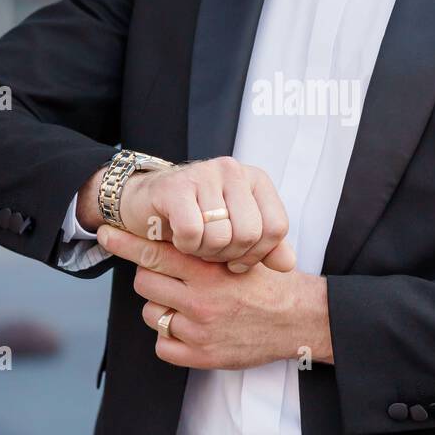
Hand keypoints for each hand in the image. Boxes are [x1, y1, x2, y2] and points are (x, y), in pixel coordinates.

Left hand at [95, 228, 332, 369]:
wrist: (298, 320)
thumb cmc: (267, 283)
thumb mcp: (240, 254)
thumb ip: (205, 247)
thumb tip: (167, 233)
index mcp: (210, 271)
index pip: (155, 253)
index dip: (125, 243)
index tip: (105, 234)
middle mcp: (201, 301)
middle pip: (145, 283)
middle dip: (151, 276)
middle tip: (168, 275)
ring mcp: (199, 332)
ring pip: (150, 313)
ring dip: (160, 307)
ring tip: (185, 303)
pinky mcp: (202, 357)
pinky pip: (162, 345)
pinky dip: (169, 337)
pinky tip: (189, 328)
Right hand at [118, 156, 295, 272]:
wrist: (146, 206)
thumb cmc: (196, 219)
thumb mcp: (236, 233)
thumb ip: (265, 247)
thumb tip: (287, 264)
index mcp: (256, 179)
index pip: (276, 227)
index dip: (258, 254)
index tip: (238, 260)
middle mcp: (234, 170)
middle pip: (250, 234)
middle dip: (229, 255)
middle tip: (211, 252)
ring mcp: (205, 174)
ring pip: (221, 236)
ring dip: (204, 252)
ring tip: (195, 243)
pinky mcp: (175, 187)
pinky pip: (192, 233)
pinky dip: (185, 246)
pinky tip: (180, 239)